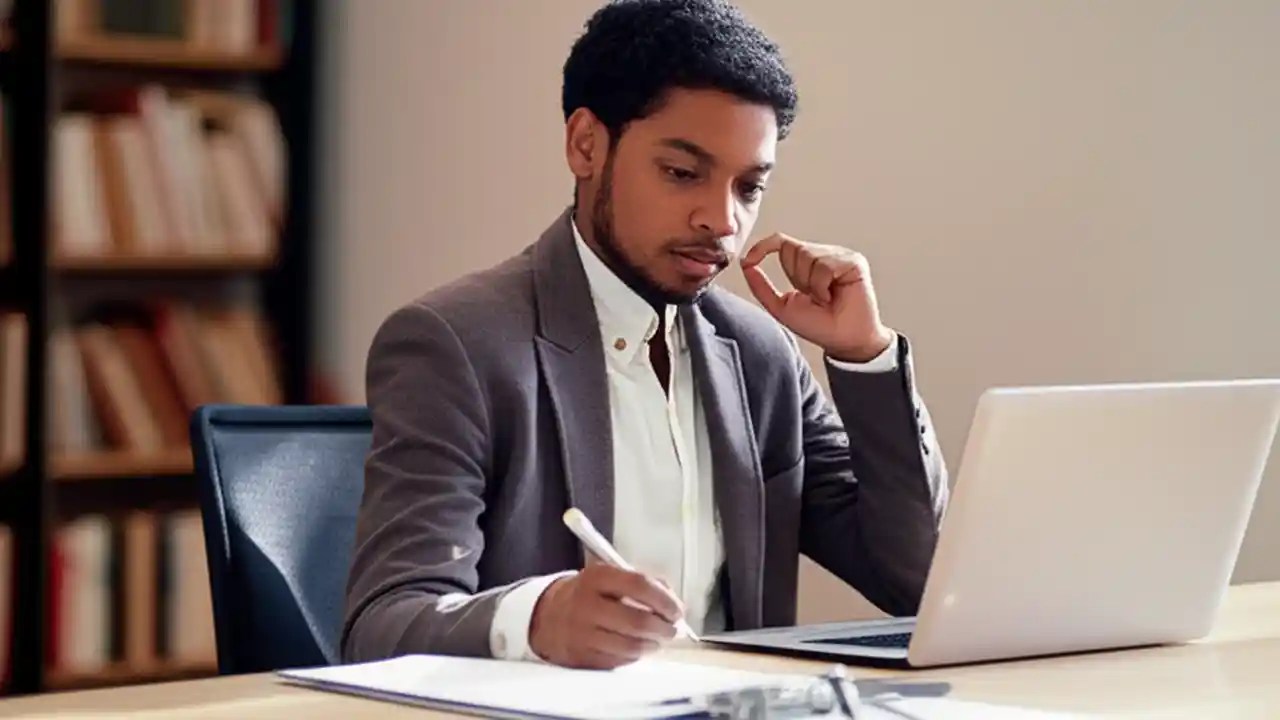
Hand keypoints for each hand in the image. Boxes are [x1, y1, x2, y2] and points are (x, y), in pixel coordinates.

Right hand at [528, 563, 682, 668]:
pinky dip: (635, 655)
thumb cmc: (589, 594)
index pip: (639, 585)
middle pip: (637, 621)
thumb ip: (644, 583)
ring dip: (652, 644)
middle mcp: (586, 604)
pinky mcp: (581, 657)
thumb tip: (673, 602)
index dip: (665, 600)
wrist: (546, 616)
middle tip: (673, 630)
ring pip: (631, 646)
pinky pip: (619, 661)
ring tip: (658, 639)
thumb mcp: (610, 577)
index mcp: (596, 577)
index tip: (678, 610)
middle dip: (663, 628)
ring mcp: (582, 634)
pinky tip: (638, 647)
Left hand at [741, 233, 894, 362]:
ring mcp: (838, 256)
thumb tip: (745, 264)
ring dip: (810, 285)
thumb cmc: (819, 326)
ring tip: (825, 298)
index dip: (763, 246)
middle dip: (795, 278)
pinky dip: (822, 286)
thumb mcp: (781, 307)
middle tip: (813, 298)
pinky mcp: (853, 261)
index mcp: (806, 264)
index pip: (781, 242)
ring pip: (808, 255)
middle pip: (792, 249)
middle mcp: (823, 255)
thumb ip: (761, 286)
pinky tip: (833, 296)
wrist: (843, 341)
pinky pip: (824, 265)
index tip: (749, 260)